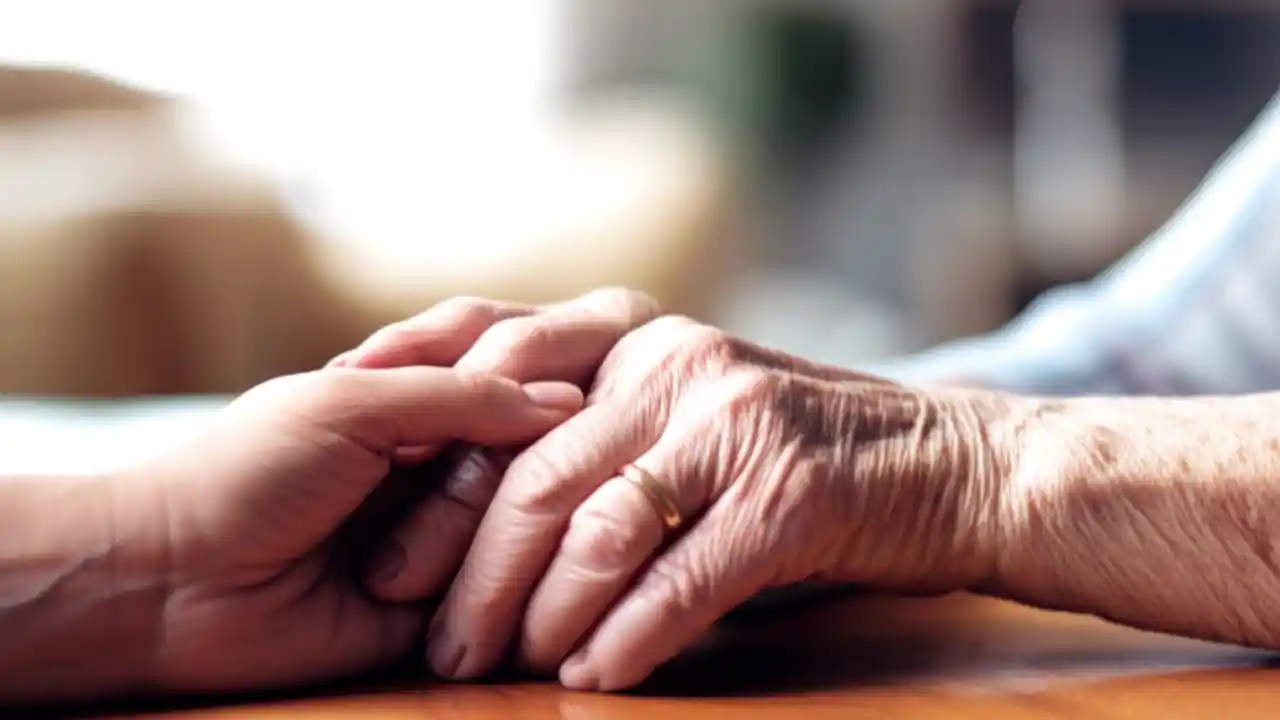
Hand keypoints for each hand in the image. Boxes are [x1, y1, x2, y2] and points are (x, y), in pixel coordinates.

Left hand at [124, 367, 581, 692]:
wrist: (170, 586)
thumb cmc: (247, 474)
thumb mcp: (352, 406)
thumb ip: (457, 396)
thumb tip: (565, 399)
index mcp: (406, 410)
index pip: (505, 399)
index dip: (520, 411)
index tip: (536, 419)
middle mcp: (427, 473)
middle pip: (515, 468)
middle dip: (474, 488)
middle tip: (401, 502)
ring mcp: (431, 542)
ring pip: (510, 533)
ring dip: (457, 545)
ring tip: (379, 570)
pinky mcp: (428, 612)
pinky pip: (489, 599)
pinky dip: (476, 597)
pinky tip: (426, 595)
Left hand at [362, 310, 1020, 689]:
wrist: (947, 464)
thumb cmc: (793, 448)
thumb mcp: (683, 404)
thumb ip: (590, 420)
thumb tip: (466, 487)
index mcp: (630, 330)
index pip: (488, 358)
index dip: (414, 428)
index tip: (351, 506)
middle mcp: (672, 358)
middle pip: (528, 462)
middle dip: (463, 560)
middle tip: (429, 637)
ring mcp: (732, 418)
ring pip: (595, 524)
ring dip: (539, 611)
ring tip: (499, 668)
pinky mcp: (789, 489)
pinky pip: (680, 576)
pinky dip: (628, 635)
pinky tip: (595, 677)